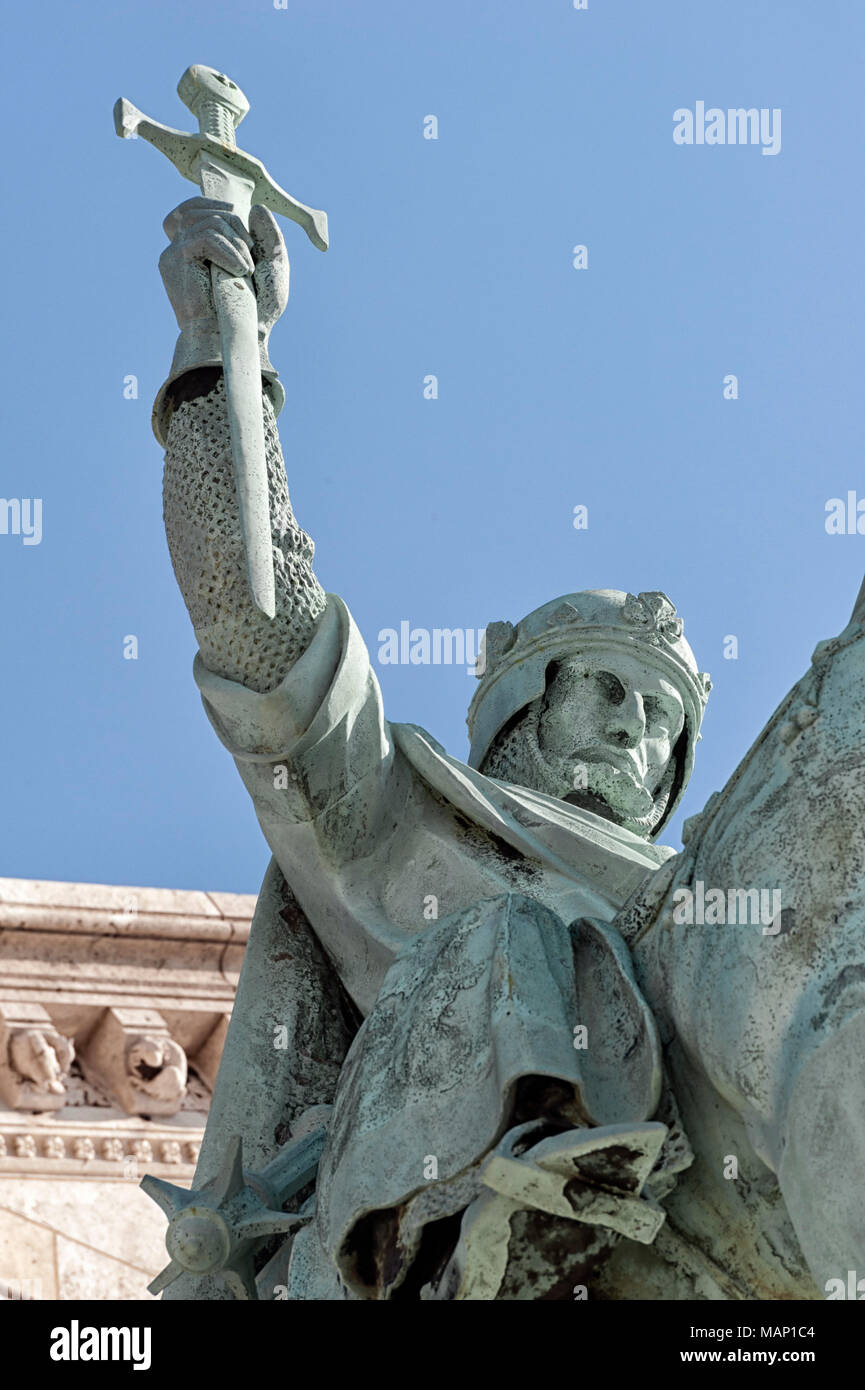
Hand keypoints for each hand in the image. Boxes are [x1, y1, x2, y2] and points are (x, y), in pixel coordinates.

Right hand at [159, 196, 289, 338]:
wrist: (235, 336)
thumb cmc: (254, 310)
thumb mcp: (269, 267)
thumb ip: (266, 235)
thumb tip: (255, 208)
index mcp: (194, 250)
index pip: (190, 210)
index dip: (213, 206)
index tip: (241, 224)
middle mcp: (179, 249)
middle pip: (199, 209)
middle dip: (233, 223)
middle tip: (251, 253)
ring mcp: (175, 253)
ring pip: (207, 221)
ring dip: (235, 240)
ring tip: (248, 269)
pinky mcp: (177, 259)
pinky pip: (204, 236)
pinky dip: (228, 250)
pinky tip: (241, 271)